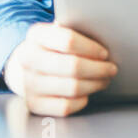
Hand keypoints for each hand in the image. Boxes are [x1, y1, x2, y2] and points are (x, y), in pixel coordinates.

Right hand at [2, 23, 117, 116]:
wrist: (25, 68)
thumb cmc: (53, 47)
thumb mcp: (60, 32)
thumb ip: (78, 30)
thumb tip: (106, 36)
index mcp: (36, 35)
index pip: (69, 41)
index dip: (92, 48)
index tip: (105, 53)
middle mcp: (28, 59)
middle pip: (73, 67)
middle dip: (99, 69)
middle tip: (111, 69)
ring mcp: (28, 83)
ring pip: (72, 88)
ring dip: (95, 84)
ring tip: (104, 80)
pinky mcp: (33, 104)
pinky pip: (65, 106)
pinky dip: (82, 101)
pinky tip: (87, 93)